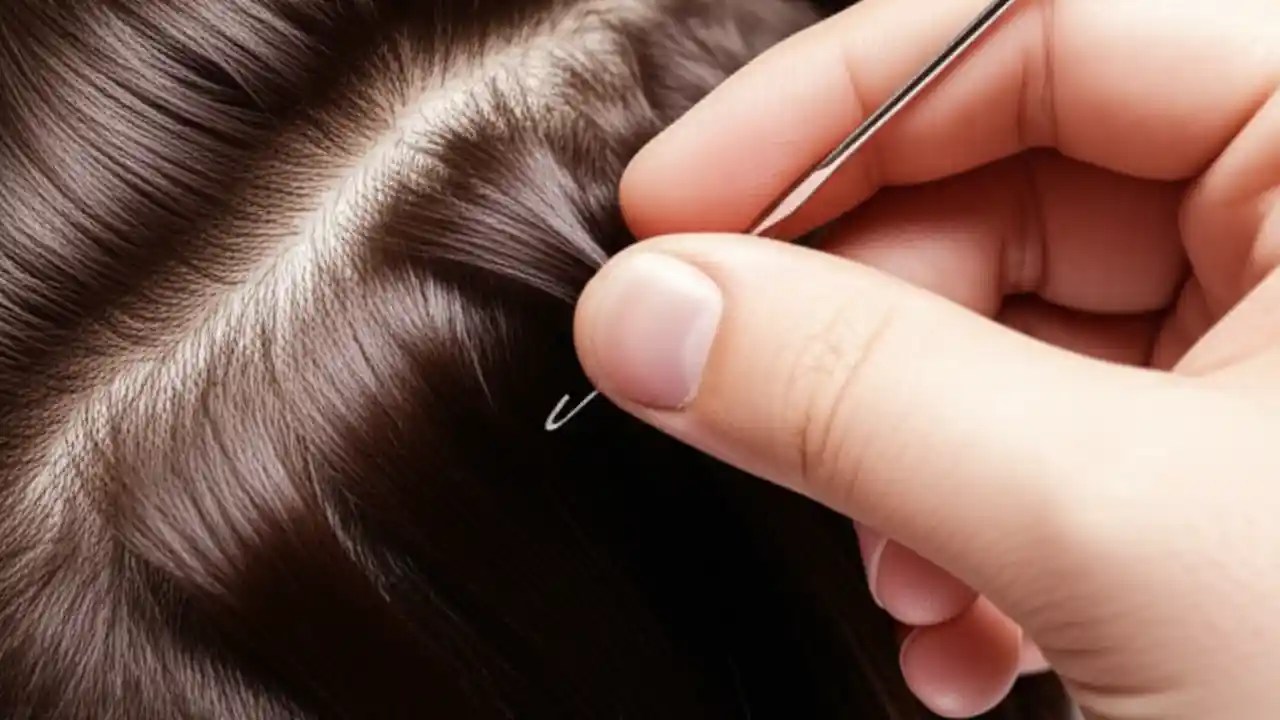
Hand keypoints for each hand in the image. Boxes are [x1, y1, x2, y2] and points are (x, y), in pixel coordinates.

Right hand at [571, 0, 1279, 716]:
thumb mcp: (1118, 532)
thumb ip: (853, 394)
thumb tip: (652, 312)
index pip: (1035, 24)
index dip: (825, 108)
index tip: (677, 206)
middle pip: (1001, 184)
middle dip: (852, 317)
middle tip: (729, 395)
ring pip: (1007, 330)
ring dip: (902, 456)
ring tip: (900, 580)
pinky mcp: (1236, 467)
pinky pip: (1046, 436)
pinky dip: (967, 528)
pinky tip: (962, 634)